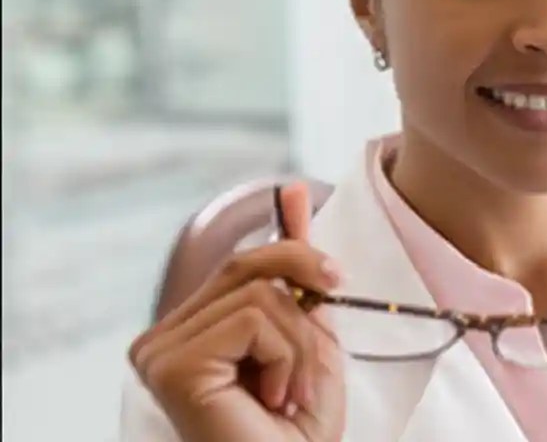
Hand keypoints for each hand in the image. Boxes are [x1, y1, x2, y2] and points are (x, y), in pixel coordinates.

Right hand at [129, 184, 346, 441]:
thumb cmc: (297, 429)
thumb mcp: (309, 336)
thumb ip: (297, 275)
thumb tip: (291, 193)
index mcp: (189, 333)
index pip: (240, 265)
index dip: (288, 246)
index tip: (313, 230)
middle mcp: (161, 339)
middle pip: (248, 265)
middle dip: (306, 290)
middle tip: (323, 344)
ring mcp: (159, 351)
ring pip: (260, 292)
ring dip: (300, 344)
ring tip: (289, 393)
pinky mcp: (170, 365)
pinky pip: (254, 319)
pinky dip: (286, 356)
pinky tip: (272, 399)